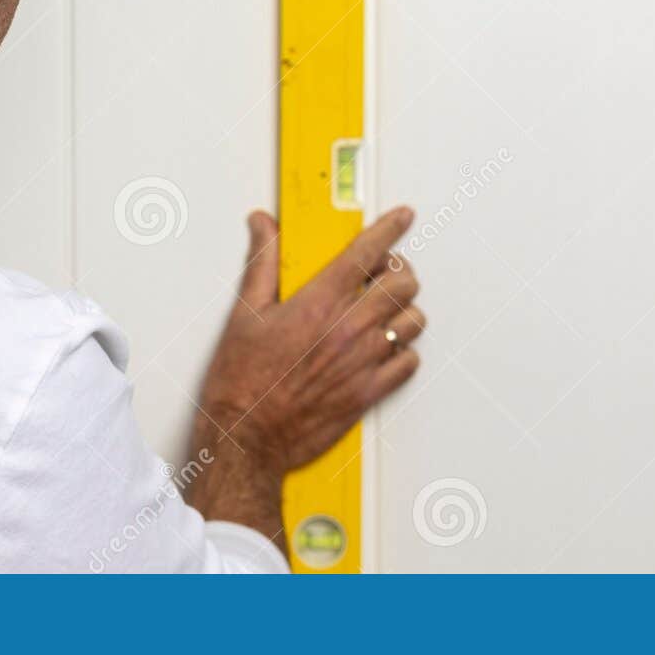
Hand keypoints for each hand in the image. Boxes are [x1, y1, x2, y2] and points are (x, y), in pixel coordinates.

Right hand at [185, 207, 424, 542]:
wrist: (246, 437)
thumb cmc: (242, 380)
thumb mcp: (245, 312)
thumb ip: (262, 262)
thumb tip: (263, 225)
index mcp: (319, 302)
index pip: (367, 252)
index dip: (391, 228)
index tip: (402, 217)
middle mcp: (349, 328)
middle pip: (402, 283)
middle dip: (398, 270)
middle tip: (383, 273)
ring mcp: (363, 362)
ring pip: (413, 321)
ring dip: (404, 310)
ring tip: (385, 311)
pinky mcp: (369, 393)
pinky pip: (409, 363)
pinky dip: (403, 352)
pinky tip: (384, 349)